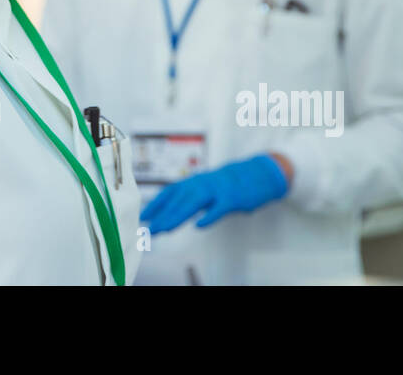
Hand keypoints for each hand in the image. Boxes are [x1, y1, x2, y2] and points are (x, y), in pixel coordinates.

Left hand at [141, 154, 289, 233]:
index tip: (143, 216)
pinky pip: (219, 207)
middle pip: (179, 198)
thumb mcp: (207, 187)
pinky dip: (209, 216)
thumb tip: (171, 210)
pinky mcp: (233, 198)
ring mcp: (218, 189)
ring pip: (194, 202)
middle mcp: (203, 183)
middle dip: (162, 214)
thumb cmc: (229, 183)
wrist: (258, 173)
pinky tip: (198, 225)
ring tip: (164, 228)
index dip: (156, 204)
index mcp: (195, 181)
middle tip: (150, 229)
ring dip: (177, 215)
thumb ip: (191, 197)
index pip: (170, 192)